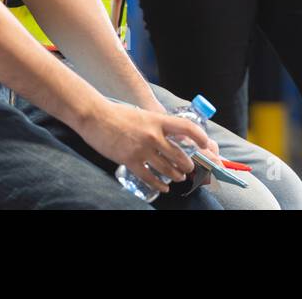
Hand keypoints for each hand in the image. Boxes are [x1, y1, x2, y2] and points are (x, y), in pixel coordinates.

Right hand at [77, 99, 211, 193]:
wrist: (96, 117)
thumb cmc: (118, 114)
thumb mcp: (144, 115)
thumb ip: (157, 125)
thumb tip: (169, 136)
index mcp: (158, 120)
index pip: (186, 127)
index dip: (199, 136)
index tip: (205, 144)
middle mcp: (154, 135)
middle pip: (179, 154)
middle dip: (187, 165)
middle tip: (189, 169)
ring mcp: (142, 149)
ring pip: (167, 168)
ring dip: (176, 175)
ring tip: (179, 178)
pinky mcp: (130, 160)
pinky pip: (149, 177)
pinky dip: (159, 184)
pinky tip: (163, 187)